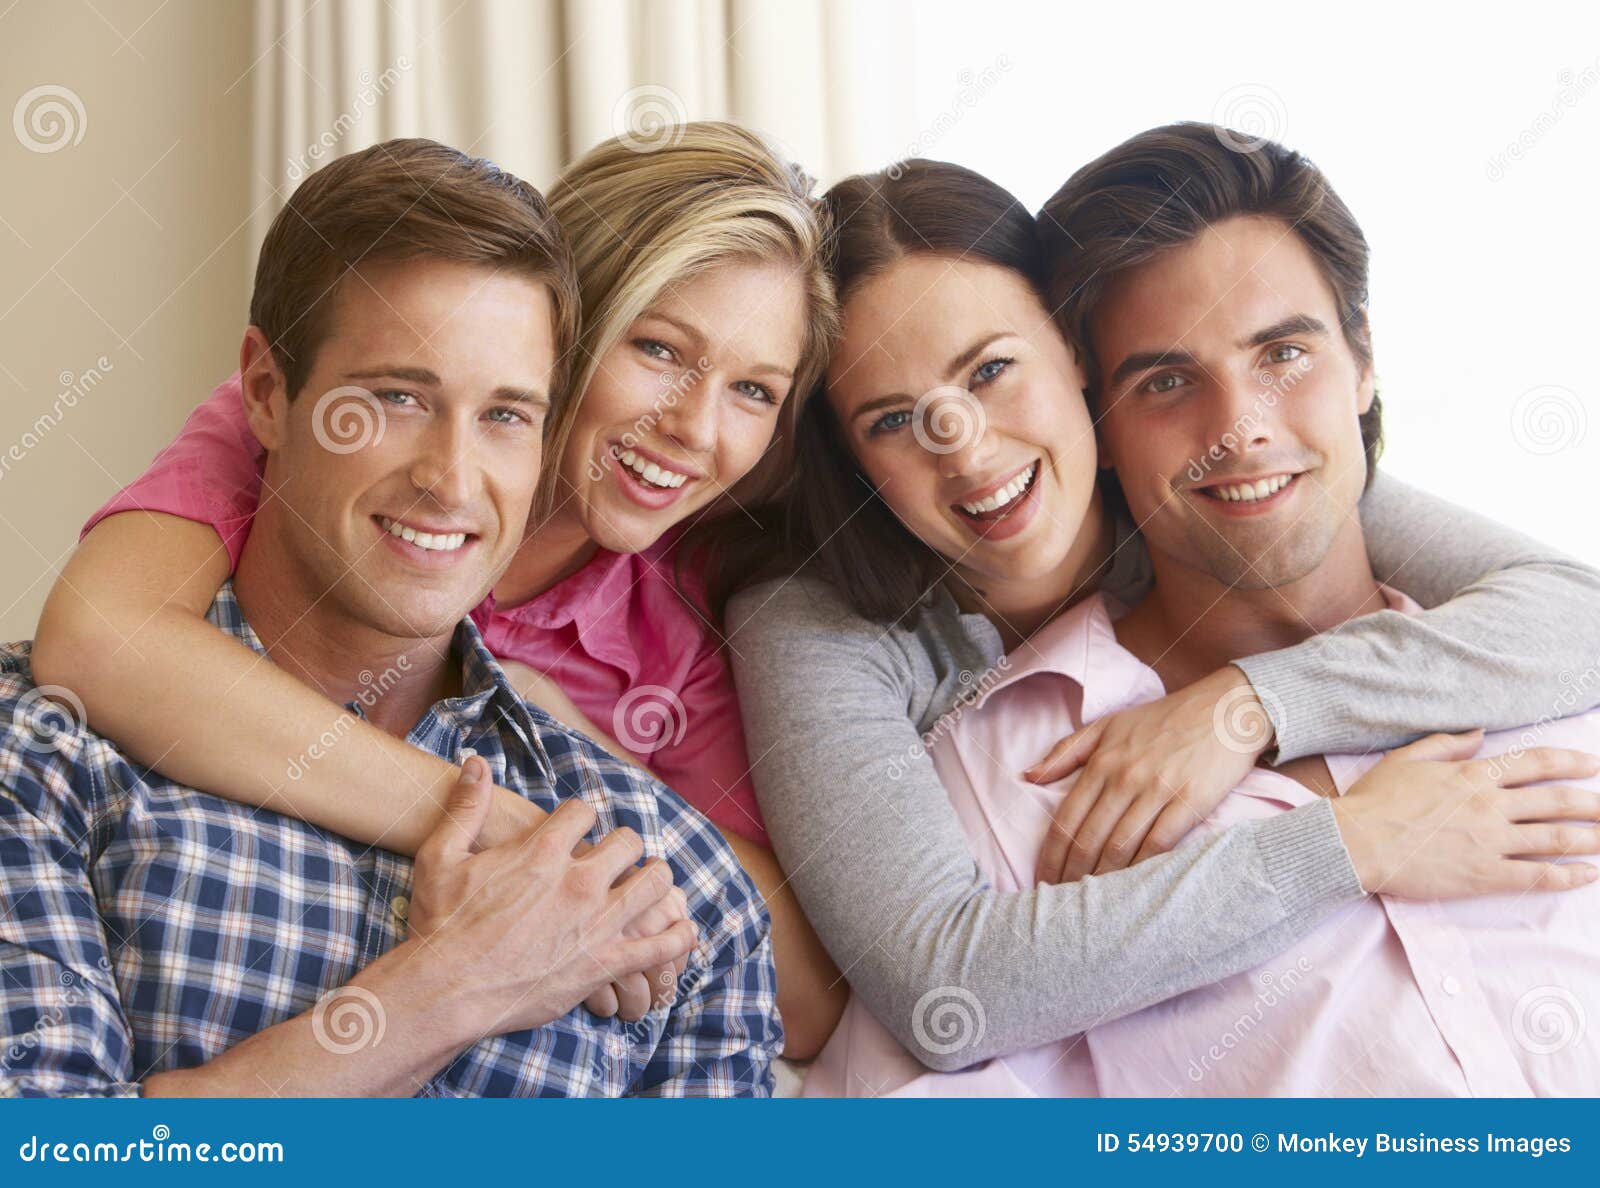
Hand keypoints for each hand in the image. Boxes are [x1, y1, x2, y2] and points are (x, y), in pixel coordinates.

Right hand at [407, 756, 696, 1034]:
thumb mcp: (441, 856)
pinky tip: (679, 928)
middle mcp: (578, 881)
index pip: (584, 812)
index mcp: (543, 850)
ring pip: (654, 883)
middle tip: (616, 857)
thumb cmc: (439, 924)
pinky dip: (676, 935)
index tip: (575, 829)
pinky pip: (659, 946)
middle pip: (628, 842)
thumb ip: (465, 806)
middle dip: (623, 846)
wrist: (444, 990)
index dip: (579, 818)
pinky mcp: (605, 964)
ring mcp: (597, 923)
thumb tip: (475, 762)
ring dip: (653, 879)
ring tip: (647, 882)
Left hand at [1029, 666, 1267, 883]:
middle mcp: (1124, 778)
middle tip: (1062, 902)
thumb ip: (1067, 751)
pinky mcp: (1190, 802)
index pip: (1066, 819)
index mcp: (1102, 762)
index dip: (1051, 855)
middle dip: (1071, 875)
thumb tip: (1028, 776)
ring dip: (1102, 879)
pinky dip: (1141, 870)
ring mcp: (1157, 791)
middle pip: (1088, 840)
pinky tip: (1131, 888)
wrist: (1227, 710)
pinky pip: (1159, 845)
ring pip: (1120, 848)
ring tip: (1091, 903)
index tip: (1042, 879)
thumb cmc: (1165, 719)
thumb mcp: (1108, 725)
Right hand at [1334, 731, 1599, 897]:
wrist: (1356, 843)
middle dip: (1594, 803)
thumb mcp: (1407, 759)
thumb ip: (1446, 743)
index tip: (1593, 763)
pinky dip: (1569, 876)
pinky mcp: (1484, 875)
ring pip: (1556, 838)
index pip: (1535, 763)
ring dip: (1591, 838)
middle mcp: (1490, 805)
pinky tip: (1589, 875)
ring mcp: (1490, 842)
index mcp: (1472, 775)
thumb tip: (1479, 732)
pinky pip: (1537, 876)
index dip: (1570, 761)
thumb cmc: (1375, 801)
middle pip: (1557, 801)